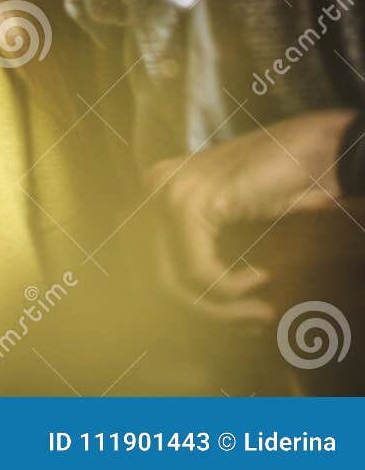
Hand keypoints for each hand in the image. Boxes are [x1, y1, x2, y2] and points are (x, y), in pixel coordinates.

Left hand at [145, 108, 354, 324]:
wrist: (318, 147)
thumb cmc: (287, 182)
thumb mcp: (238, 219)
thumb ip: (208, 248)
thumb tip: (198, 308)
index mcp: (160, 190)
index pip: (150, 261)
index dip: (194, 302)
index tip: (239, 320)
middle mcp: (154, 188)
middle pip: (156, 275)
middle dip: (205, 312)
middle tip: (252, 322)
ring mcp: (168, 193)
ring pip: (171, 280)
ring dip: (220, 308)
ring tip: (259, 313)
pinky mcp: (191, 203)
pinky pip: (198, 270)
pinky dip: (230, 287)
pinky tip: (261, 277)